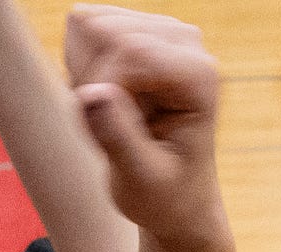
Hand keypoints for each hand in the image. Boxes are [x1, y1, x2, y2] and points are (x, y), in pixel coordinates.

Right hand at [63, 9, 226, 236]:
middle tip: (102, 127)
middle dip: (91, 78)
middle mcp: (189, 44)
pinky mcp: (142, 33)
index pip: (133, 50)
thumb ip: (117, 138)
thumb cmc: (164, 195)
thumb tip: (89, 94)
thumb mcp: (140, 180)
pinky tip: (102, 99)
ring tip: (105, 117)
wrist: (176, 197)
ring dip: (84, 72)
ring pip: (95, 24)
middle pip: (111, 31)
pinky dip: (82, 65)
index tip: (99, 131)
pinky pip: (89, 27)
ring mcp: (166, 33)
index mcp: (199, 77)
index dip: (101, 86)